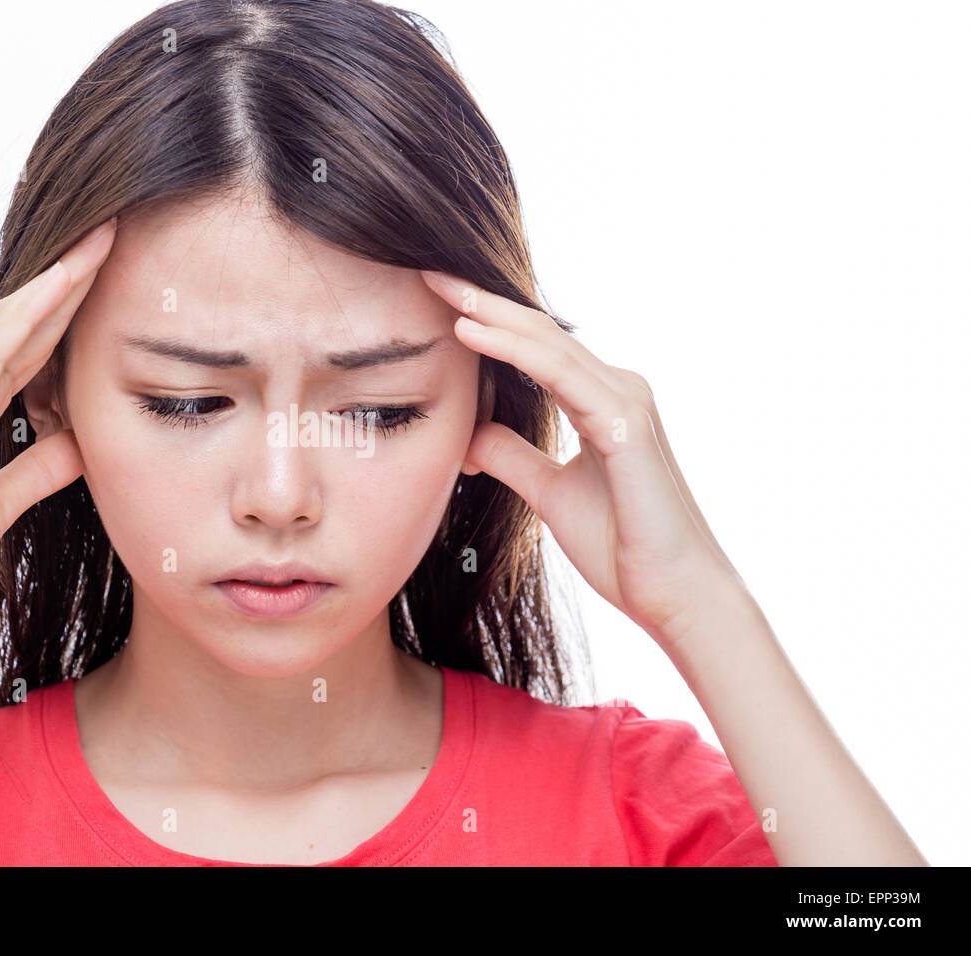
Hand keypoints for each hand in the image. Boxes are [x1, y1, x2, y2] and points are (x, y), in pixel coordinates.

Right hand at [0, 218, 118, 636]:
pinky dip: (27, 317)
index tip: (114, 277)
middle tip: (115, 234)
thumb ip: (39, 468)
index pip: (34, 350)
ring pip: (13, 324)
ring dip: (59, 281)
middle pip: (28, 325)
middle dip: (74, 281)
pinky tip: (59, 286)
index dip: (73, 312)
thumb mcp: (2, 504)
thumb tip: (83, 444)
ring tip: (101, 241)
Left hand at [421, 269, 744, 646]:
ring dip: (490, 315)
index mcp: (602, 402)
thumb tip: (470, 438)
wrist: (673, 596)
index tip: (435, 301)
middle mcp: (618, 390)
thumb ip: (514, 458)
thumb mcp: (550, 493)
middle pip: (539, 333)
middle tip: (427, 272)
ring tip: (440, 289)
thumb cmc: (623, 547)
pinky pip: (560, 376)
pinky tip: (472, 334)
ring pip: (547, 344)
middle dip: (482, 302)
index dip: (487, 322)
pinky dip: (513, 352)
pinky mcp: (625, 425)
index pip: (535, 349)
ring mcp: (626, 402)